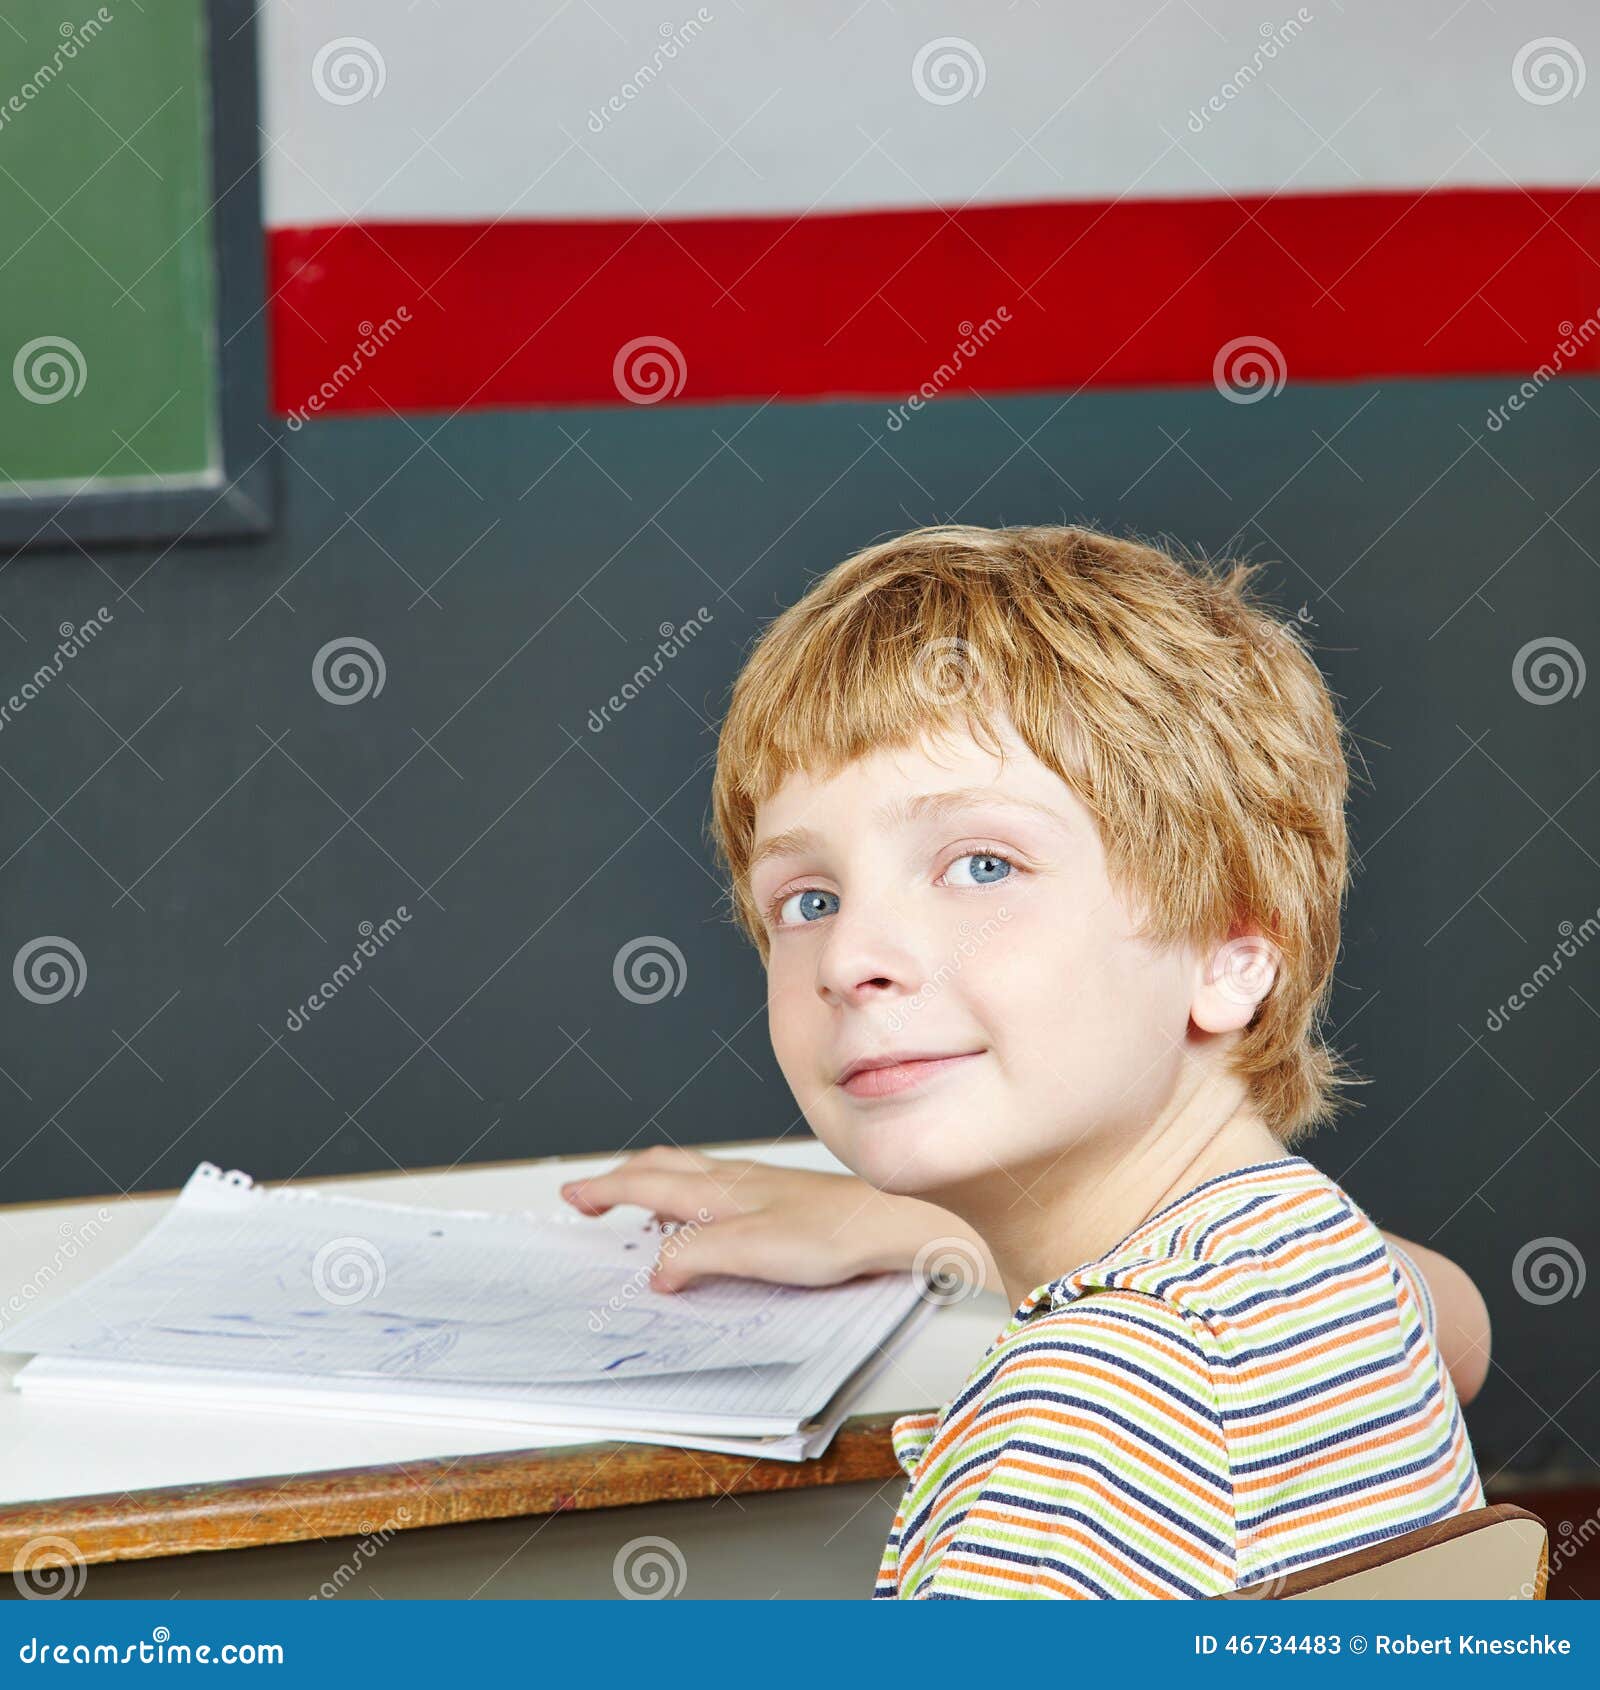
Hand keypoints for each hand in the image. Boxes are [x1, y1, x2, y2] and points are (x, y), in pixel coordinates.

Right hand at [559, 1145, 967, 1292]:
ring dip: (650, 1181)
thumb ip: (697, 1255)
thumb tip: (655, 1269)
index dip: (605, 1190)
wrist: (884, 1221)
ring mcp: (756, 1184)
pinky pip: (713, 1185)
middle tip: (588, 1195)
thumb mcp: (751, 1250)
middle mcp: (732, 1179)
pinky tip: (702, 1213)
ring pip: (687, 1172)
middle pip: (660, 1167)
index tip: (573, 1196)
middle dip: (619, 1178)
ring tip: (633, 1199)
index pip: (645, 1183)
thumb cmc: (829, 1232)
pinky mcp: (777, 1196)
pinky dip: (686, 1192)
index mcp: (717, 1189)